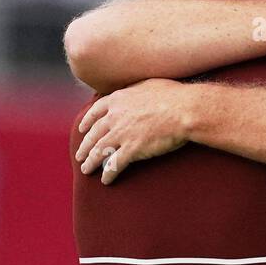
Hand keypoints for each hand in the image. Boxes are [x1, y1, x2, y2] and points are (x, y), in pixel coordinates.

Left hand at [75, 78, 196, 183]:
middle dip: (85, 146)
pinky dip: (108, 174)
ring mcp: (121, 134)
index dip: (87, 122)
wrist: (185, 109)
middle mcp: (115, 116)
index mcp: (118, 100)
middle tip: (80, 155)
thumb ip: (135, 90)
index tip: (82, 129)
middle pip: (93, 134)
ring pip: (99, 151)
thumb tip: (134, 92)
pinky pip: (114, 165)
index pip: (95, 112)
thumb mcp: (149, 84)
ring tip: (86, 170)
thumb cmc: (174, 95)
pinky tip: (105, 180)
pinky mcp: (132, 149)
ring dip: (91, 162)